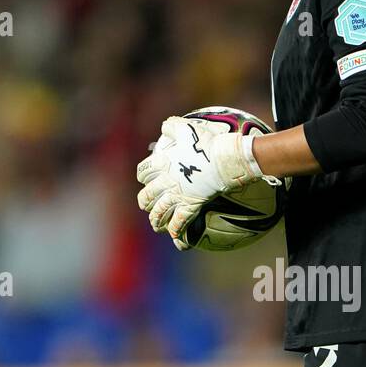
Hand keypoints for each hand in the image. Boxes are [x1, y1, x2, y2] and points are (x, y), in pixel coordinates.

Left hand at [135, 115, 262, 245]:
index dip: (143, 176)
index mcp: (160, 164)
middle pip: (145, 198)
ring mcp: (176, 196)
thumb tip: (165, 126)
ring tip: (157, 225)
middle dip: (145, 202)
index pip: (142, 173)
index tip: (146, 178)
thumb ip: (172, 126)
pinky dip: (178, 232)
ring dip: (156, 221)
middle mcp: (165, 183)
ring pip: (158, 214)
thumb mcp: (185, 128)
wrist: (223, 158)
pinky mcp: (190, 206)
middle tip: (148, 204)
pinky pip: (179, 224)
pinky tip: (178, 240)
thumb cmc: (206, 142)